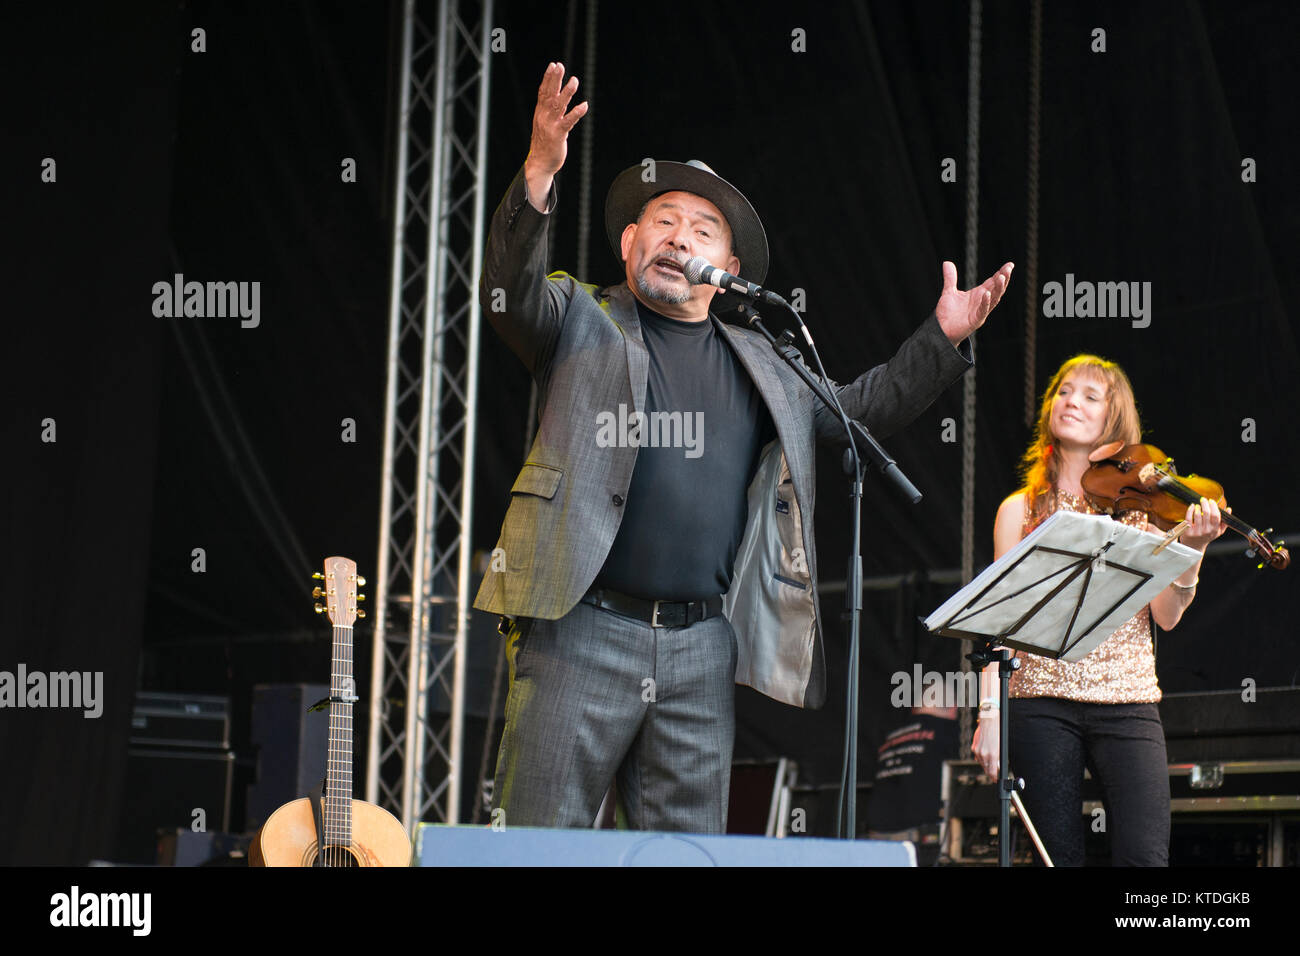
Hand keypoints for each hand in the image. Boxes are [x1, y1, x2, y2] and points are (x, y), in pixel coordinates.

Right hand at [524, 62, 587, 208]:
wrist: (540, 164)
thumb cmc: (544, 144)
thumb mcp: (545, 124)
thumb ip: (552, 111)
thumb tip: (560, 98)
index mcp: (540, 113)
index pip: (543, 92)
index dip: (548, 78)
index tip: (553, 65)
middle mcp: (543, 117)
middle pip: (549, 94)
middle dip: (555, 79)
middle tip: (560, 66)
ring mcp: (550, 125)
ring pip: (558, 105)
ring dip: (567, 92)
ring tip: (574, 80)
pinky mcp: (558, 135)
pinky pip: (568, 122)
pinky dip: (576, 113)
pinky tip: (584, 105)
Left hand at [934, 260, 1013, 345]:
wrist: (941, 331)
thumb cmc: (947, 314)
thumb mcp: (949, 292)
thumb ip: (950, 278)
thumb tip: (947, 262)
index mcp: (979, 295)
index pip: (993, 282)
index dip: (1001, 273)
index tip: (1010, 264)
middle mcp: (982, 302)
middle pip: (997, 289)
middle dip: (1003, 279)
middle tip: (1009, 268)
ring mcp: (980, 312)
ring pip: (994, 299)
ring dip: (998, 289)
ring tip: (1001, 277)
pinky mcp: (975, 321)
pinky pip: (983, 311)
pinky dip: (985, 302)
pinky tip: (987, 294)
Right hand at [971, 716, 999, 777]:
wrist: (989, 721)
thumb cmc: (998, 732)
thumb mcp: (1001, 746)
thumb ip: (998, 757)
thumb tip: (996, 764)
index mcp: (993, 755)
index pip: (992, 771)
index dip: (994, 777)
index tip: (996, 779)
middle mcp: (984, 754)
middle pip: (986, 769)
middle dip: (990, 773)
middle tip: (993, 777)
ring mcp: (978, 751)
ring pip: (981, 763)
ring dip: (985, 767)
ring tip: (990, 769)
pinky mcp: (974, 747)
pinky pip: (977, 757)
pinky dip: (981, 759)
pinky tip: (984, 760)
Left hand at [1181, 497, 1229, 550]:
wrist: (1194, 546)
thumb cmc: (1207, 536)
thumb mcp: (1218, 531)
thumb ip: (1224, 521)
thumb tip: (1229, 509)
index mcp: (1215, 529)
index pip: (1216, 515)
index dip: (1214, 506)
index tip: (1211, 501)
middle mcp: (1206, 530)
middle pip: (1206, 513)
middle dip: (1205, 504)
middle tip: (1203, 499)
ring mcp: (1196, 531)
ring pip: (1197, 515)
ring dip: (1198, 507)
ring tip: (1198, 504)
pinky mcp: (1187, 531)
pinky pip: (1188, 517)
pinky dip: (1190, 510)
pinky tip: (1192, 506)